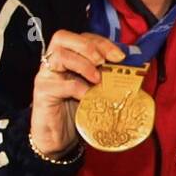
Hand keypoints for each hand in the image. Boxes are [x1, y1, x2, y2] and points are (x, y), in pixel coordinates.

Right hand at [32, 30, 124, 157]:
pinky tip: (88, 97)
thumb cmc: (77, 112)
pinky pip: (60, 84)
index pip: (82, 37)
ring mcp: (45, 76)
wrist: (58, 139)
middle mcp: (53, 62)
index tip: (119, 56)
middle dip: (88, 46)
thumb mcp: (96, 90)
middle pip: (62, 37)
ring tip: (97, 79)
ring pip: (59, 56)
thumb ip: (107, 76)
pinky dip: (78, 88)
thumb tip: (132, 68)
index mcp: (68, 57)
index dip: (101, 42)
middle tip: (104, 61)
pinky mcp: (42, 92)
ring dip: (83, 64)